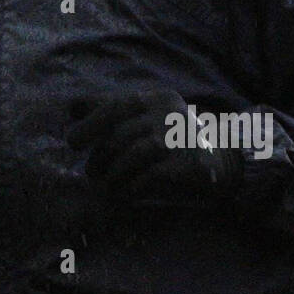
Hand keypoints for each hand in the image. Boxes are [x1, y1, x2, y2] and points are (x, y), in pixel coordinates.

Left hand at [67, 89, 244, 200]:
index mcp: (156, 99)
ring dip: (113, 176)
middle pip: (120, 134)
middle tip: (91, 173)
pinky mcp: (188, 163)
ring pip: (132, 155)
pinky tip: (127, 194)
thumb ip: (112, 111)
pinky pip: (150, 176)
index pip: (115, 105)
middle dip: (99, 157)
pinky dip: (132, 187)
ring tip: (107, 187)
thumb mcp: (146, 119)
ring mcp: (180, 138)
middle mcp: (169, 113)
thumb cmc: (173, 141)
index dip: (90, 124)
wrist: (220, 163)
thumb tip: (72, 108)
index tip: (73, 142)